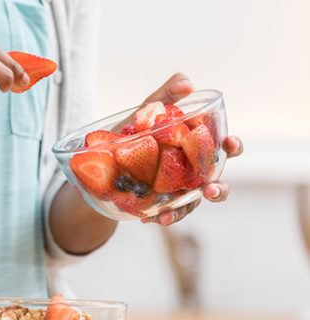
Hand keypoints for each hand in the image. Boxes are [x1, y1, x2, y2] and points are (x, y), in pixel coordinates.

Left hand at [139, 73, 243, 225]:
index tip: (229, 144)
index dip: (233, 146)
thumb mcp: (147, 110)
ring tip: (171, 214)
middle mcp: (194, 171)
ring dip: (186, 209)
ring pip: (193, 203)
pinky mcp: (163, 204)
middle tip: (210, 189)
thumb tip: (188, 84)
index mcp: (198, 147)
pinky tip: (153, 218)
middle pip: (217, 182)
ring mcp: (180, 190)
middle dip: (219, 189)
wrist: (103, 160)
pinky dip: (163, 217)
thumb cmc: (134, 131)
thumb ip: (167, 94)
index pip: (225, 147)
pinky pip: (169, 214)